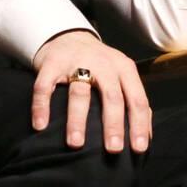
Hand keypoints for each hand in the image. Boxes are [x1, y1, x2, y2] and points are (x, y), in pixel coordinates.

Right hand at [30, 30, 151, 152]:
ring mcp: (76, 62)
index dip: (139, 124)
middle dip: (113, 124)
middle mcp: (103, 64)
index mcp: (124, 69)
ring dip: (78, 119)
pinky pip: (44, 87)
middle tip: (114, 149)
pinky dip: (42, 106)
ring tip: (77, 144)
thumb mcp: (122, 75)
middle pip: (111, 95)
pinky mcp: (51, 64)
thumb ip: (134, 99)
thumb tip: (146, 136)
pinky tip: (40, 126)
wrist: (69, 37)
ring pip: (79, 92)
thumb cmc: (100, 65)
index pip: (136, 99)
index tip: (139, 149)